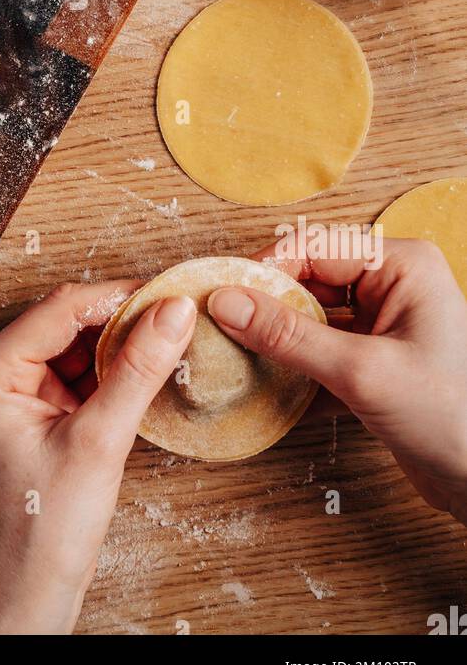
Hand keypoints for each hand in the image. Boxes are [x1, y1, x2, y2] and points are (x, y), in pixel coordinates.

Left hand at [0, 279, 195, 634]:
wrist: (31, 591)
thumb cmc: (44, 529)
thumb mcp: (99, 442)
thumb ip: (137, 371)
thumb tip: (172, 313)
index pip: (62, 308)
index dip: (119, 297)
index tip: (170, 295)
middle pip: (70, 321)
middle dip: (124, 320)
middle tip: (178, 317)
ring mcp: (17, 392)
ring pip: (80, 344)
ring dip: (123, 345)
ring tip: (171, 344)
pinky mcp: (40, 412)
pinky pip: (83, 373)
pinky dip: (116, 371)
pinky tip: (149, 373)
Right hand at [208, 238, 466, 524]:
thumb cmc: (449, 416)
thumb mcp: (361, 372)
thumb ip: (290, 336)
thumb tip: (226, 303)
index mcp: (402, 267)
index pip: (315, 248)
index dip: (266, 270)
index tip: (221, 296)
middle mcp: (394, 287)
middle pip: (310, 280)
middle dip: (268, 307)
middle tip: (222, 331)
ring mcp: (385, 326)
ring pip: (312, 318)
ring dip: (278, 341)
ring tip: (237, 358)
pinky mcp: (376, 362)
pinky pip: (322, 351)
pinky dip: (296, 369)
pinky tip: (268, 389)